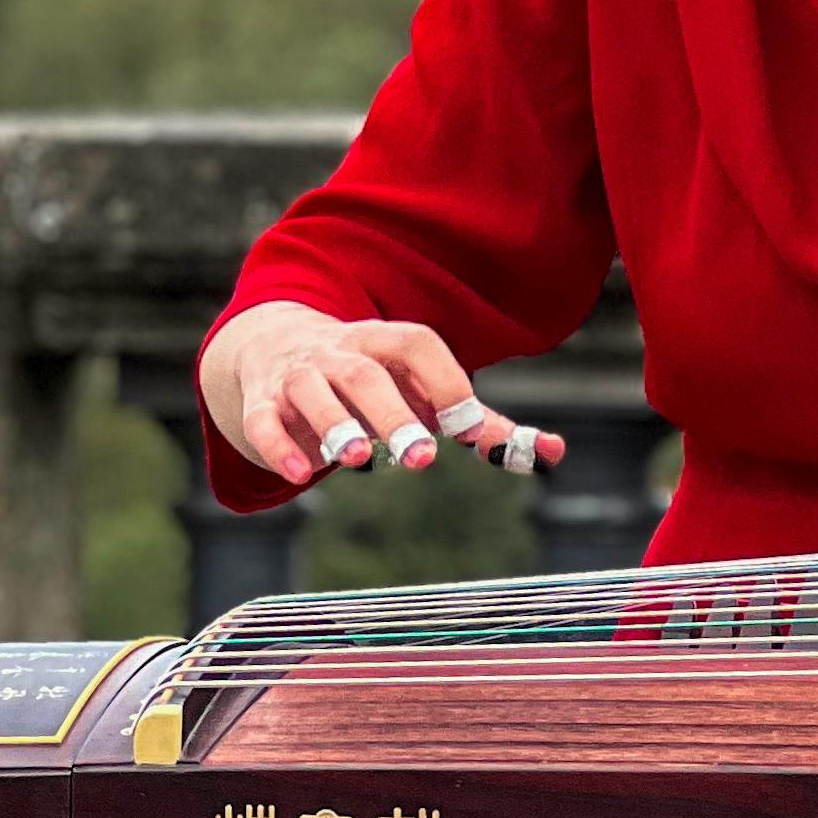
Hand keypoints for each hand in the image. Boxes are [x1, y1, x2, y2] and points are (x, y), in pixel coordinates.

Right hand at [198, 302, 566, 491]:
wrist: (273, 346)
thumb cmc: (370, 379)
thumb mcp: (419, 391)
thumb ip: (480, 422)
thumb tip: (555, 453)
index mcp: (386, 342)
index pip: (417, 344)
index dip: (447, 380)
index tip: (471, 426)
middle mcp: (340, 352)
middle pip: (366, 372)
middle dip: (392, 413)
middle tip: (422, 459)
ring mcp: (298, 374)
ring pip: (312, 389)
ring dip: (333, 423)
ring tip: (354, 461)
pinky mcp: (261, 402)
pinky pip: (264, 418)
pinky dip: (277, 444)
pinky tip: (297, 475)